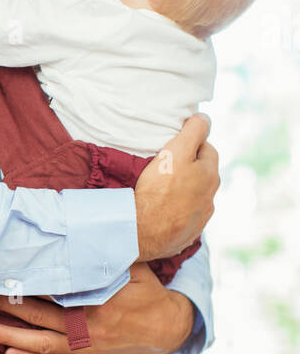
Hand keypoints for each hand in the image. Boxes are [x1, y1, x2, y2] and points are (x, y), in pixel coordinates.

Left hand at [0, 262, 194, 353]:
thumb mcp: (130, 265)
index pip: (52, 288)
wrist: (168, 328)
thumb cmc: (145, 290)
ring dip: (9, 338)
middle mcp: (89, 325)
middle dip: (5, 305)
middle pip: (38, 315)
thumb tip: (81, 227)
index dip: (24, 281)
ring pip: (41, 345)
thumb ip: (104, 252)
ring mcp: (88, 348)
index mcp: (96, 298)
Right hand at [134, 114, 219, 260]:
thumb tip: (205, 117)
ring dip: (183, 191)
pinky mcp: (186, 235)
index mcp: (210, 176)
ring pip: (194, 197)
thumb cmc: (158, 189)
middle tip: (165, 166)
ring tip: (161, 190)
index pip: (207, 149)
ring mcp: (199, 219)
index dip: (191, 144)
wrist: (143, 232)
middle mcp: (210, 198)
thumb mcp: (176, 151)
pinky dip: (176, 212)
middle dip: (189, 168)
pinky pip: (184, 217)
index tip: (174, 147)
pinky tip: (160, 211)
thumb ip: (193, 131)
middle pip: (202, 174)